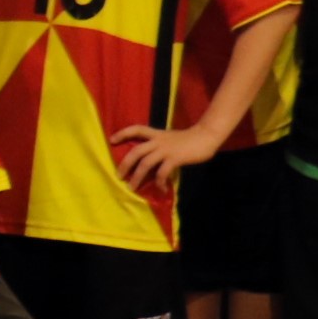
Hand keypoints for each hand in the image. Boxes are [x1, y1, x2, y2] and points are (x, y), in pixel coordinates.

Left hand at [107, 123, 221, 191]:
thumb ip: (159, 146)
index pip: (136, 129)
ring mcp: (166, 150)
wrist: (206, 136)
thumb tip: (150, 161)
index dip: (123, 133)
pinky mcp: (175, 158)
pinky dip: (159, 182)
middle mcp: (158, 141)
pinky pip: (162, 172)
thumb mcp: (170, 139)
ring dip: (137, 177)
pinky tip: (161, 189)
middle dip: (125, 164)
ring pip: (145, 163)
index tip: (111, 140)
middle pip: (136, 151)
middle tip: (118, 176)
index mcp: (156, 134)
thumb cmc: (189, 139)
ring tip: (132, 188)